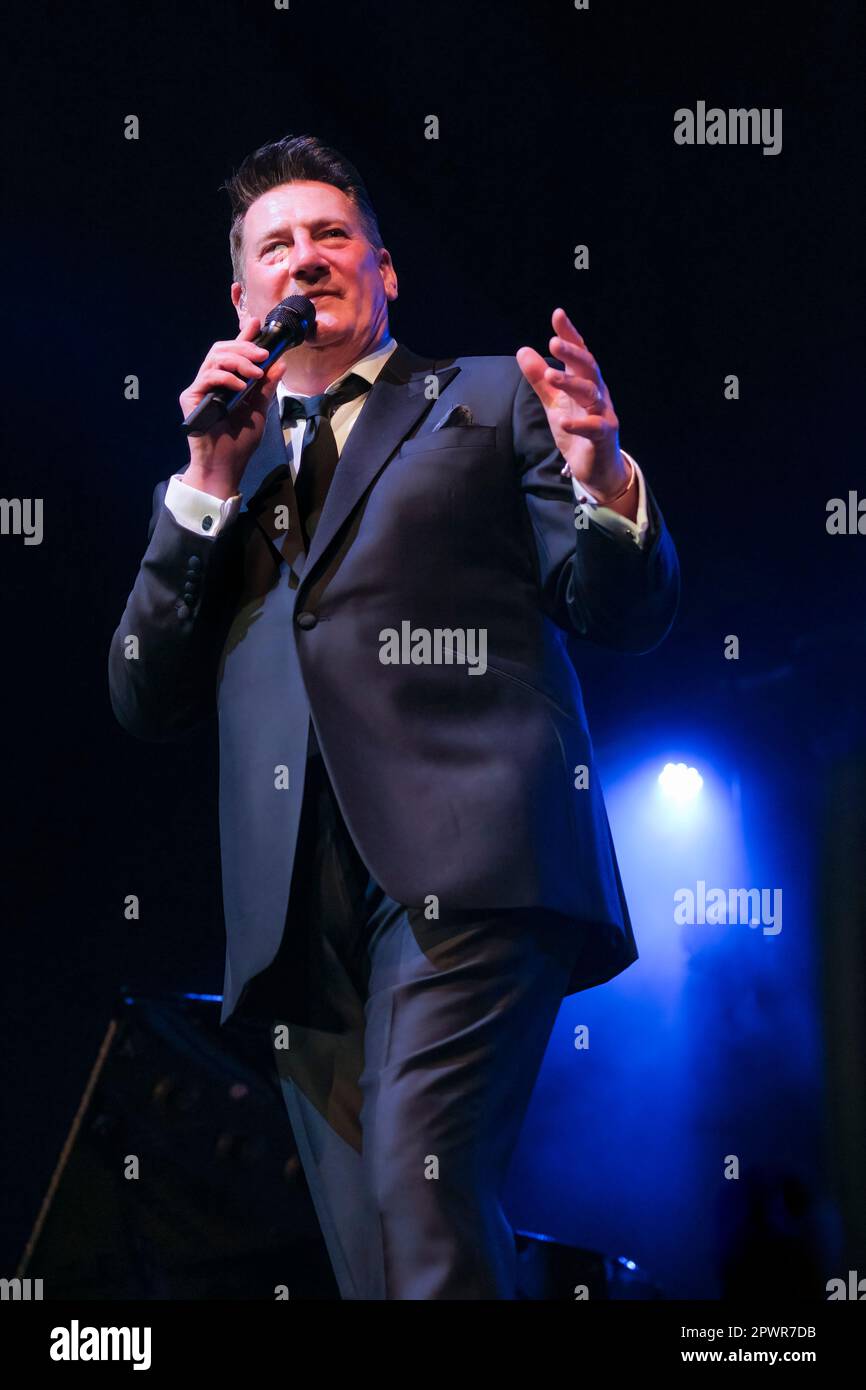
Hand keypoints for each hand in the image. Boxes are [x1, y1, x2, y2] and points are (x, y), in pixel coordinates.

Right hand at [179, 318, 285, 497]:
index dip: (243, 336)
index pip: (234, 353)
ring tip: (256, 372)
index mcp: (228, 383)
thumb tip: (280, 364)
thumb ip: (266, 387)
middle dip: (245, 346)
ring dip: (239, 360)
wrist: (226, 465)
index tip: (256, 322)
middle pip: (222, 349)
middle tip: (264, 353)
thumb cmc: (239, 442)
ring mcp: (200, 388)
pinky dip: (227, 377)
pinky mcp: (190, 397)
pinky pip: (208, 376)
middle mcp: (211, 381)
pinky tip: (241, 386)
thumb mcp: (260, 410)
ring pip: (216, 358)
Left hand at [516, 307, 628, 500]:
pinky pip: (593, 427)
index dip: (569, 334)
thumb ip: (539, 379)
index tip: (558, 315)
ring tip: (551, 375)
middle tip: (553, 342)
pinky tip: (563, 422)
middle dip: (572, 354)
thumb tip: (522, 351)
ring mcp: (603, 413)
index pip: (578, 353)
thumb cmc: (577, 429)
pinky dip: (579, 424)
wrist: (596, 467)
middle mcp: (597, 393)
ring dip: (571, 383)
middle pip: (588, 368)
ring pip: (590, 393)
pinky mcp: (604, 436)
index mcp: (585, 382)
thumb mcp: (554, 402)